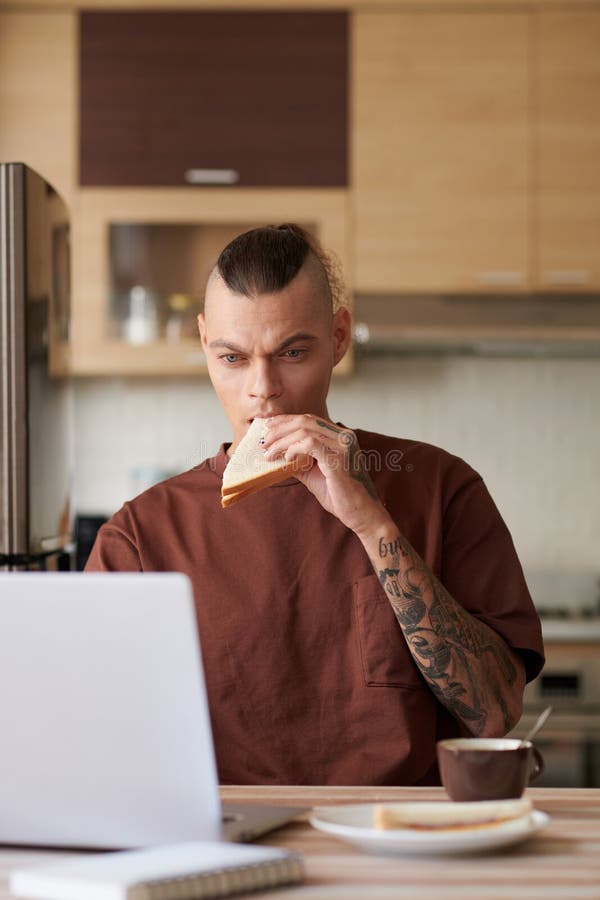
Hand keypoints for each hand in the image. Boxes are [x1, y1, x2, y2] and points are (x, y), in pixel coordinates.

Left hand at [261, 414, 388, 534]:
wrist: (361, 514)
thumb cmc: (340, 496)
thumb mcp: (314, 474)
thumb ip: (299, 461)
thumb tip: (277, 454)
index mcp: (340, 437)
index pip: (310, 419)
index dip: (286, 420)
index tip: (268, 427)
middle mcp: (344, 437)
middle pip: (306, 421)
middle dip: (280, 428)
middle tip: (264, 441)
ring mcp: (343, 446)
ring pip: (305, 431)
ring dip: (282, 441)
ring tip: (269, 453)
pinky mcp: (338, 459)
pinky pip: (310, 444)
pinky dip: (294, 449)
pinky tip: (287, 458)